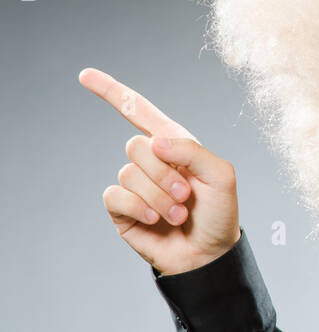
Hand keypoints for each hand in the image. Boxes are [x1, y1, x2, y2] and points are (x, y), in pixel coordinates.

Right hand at [79, 67, 241, 275]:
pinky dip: (137, 207)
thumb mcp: (220, 176)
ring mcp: (135, 186)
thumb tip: (153, 143)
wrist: (209, 256)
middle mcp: (151, 162)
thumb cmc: (219, 214)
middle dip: (163, 174)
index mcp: (174, 145)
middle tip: (186, 197)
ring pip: (128, 174)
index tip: (84, 75)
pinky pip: (115, 196)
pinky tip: (154, 220)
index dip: (112, 92)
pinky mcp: (122, 211)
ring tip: (179, 214)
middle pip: (136, 146)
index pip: (138, 111)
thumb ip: (191, 151)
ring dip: (157, 197)